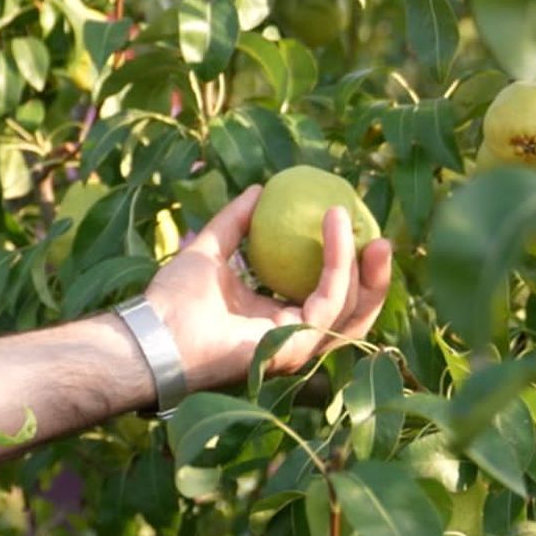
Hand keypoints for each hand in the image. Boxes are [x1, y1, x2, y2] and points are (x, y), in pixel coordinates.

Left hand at [141, 184, 392, 394]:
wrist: (153, 330)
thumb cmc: (173, 299)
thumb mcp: (210, 249)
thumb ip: (235, 223)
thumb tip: (260, 189)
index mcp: (277, 316)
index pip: (327, 296)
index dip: (348, 267)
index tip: (354, 228)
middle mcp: (293, 335)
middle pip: (351, 310)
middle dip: (373, 276)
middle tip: (381, 236)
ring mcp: (297, 345)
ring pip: (349, 308)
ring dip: (361, 266)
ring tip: (363, 227)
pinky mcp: (294, 347)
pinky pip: (327, 303)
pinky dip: (337, 265)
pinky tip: (334, 232)